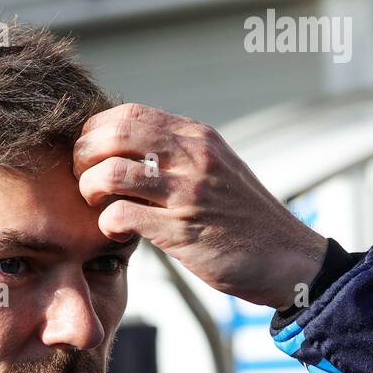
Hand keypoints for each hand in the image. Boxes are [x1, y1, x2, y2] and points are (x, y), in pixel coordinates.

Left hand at [73, 102, 327, 307]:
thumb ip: (179, 155)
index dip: (97, 131)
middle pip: (113, 136)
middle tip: (84, 180)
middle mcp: (192, 158)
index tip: (92, 154)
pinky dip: (107, 225)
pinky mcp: (181, 232)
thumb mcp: (217, 170)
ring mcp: (187, 194)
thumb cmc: (244, 219)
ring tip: (99, 206)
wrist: (287, 258)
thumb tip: (130, 150)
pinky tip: (117, 233)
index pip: (130, 114)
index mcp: (198, 138)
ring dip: (91, 192)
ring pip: (111, 175)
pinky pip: (121, 217)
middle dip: (85, 157)